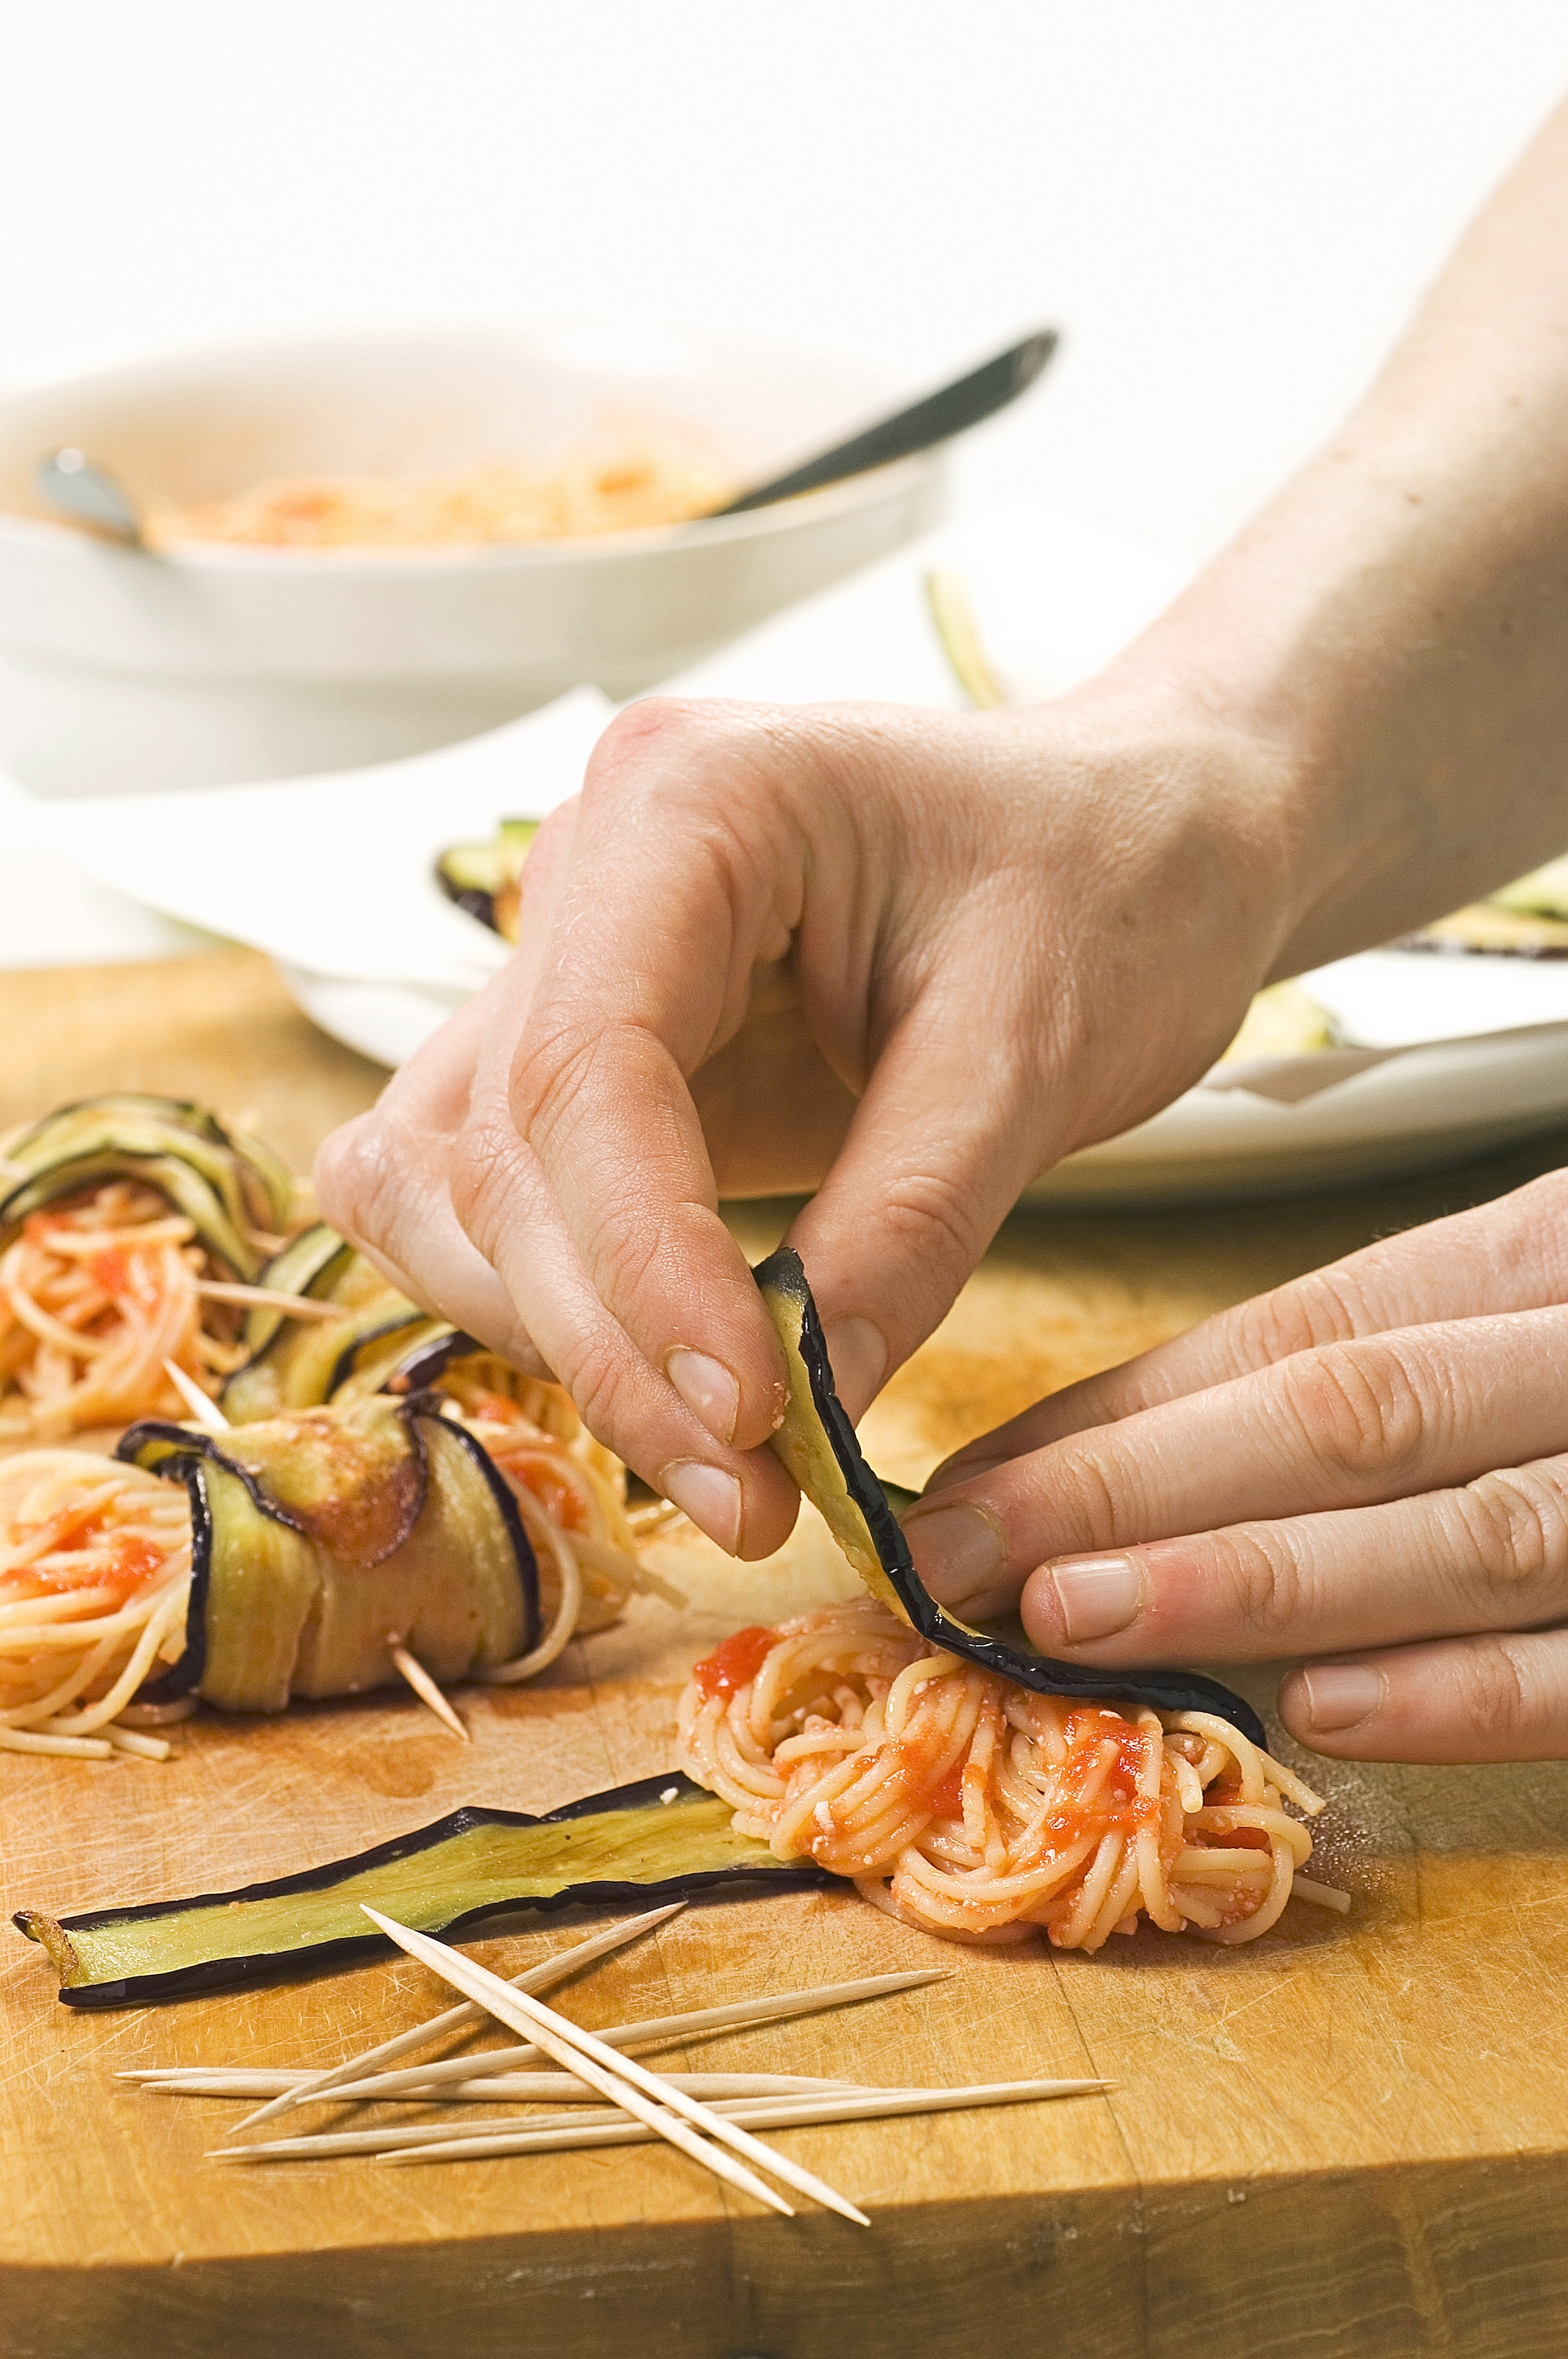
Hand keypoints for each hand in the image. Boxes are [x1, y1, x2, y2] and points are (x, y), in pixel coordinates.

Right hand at [315, 688, 1287, 1554]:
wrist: (1131, 834)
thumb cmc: (1111, 888)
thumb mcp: (1038, 1049)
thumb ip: (909, 1220)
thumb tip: (797, 1410)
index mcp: (688, 802)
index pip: (588, 1068)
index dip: (643, 1266)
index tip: (747, 1417)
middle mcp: (585, 868)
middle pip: (503, 1148)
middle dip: (610, 1343)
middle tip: (749, 1500)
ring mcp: (566, 958)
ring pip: (454, 1183)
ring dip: (557, 1337)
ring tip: (718, 1463)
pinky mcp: (589, 1048)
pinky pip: (486, 1190)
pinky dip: (542, 1297)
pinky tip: (656, 1378)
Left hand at [904, 1169, 1567, 1760]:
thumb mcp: (1542, 1300)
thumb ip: (1395, 1369)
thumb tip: (1134, 1468)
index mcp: (1535, 1260)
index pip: (1296, 1335)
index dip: (1116, 1417)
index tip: (963, 1485)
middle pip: (1342, 1417)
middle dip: (1129, 1490)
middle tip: (957, 1557)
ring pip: (1454, 1535)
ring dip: (1249, 1585)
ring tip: (1073, 1619)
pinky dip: (1457, 1692)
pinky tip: (1313, 1711)